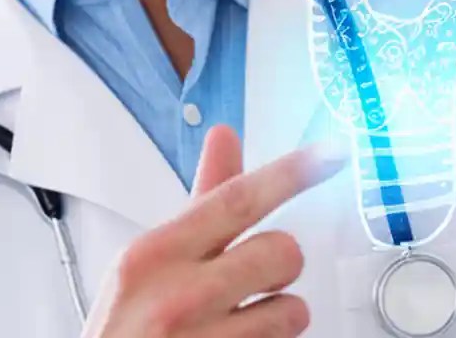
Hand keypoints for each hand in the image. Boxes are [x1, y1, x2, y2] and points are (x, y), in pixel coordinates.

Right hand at [82, 127, 345, 337]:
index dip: (292, 173)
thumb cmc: (124, 328)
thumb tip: (225, 136)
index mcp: (154, 255)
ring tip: (238, 323)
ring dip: (278, 316)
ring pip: (293, 310)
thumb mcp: (147, 262)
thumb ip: (201, 201)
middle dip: (282, 264)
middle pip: (282, 253)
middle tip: (253, 279)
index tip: (331, 154)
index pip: (237, 199)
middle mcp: (177, 298)